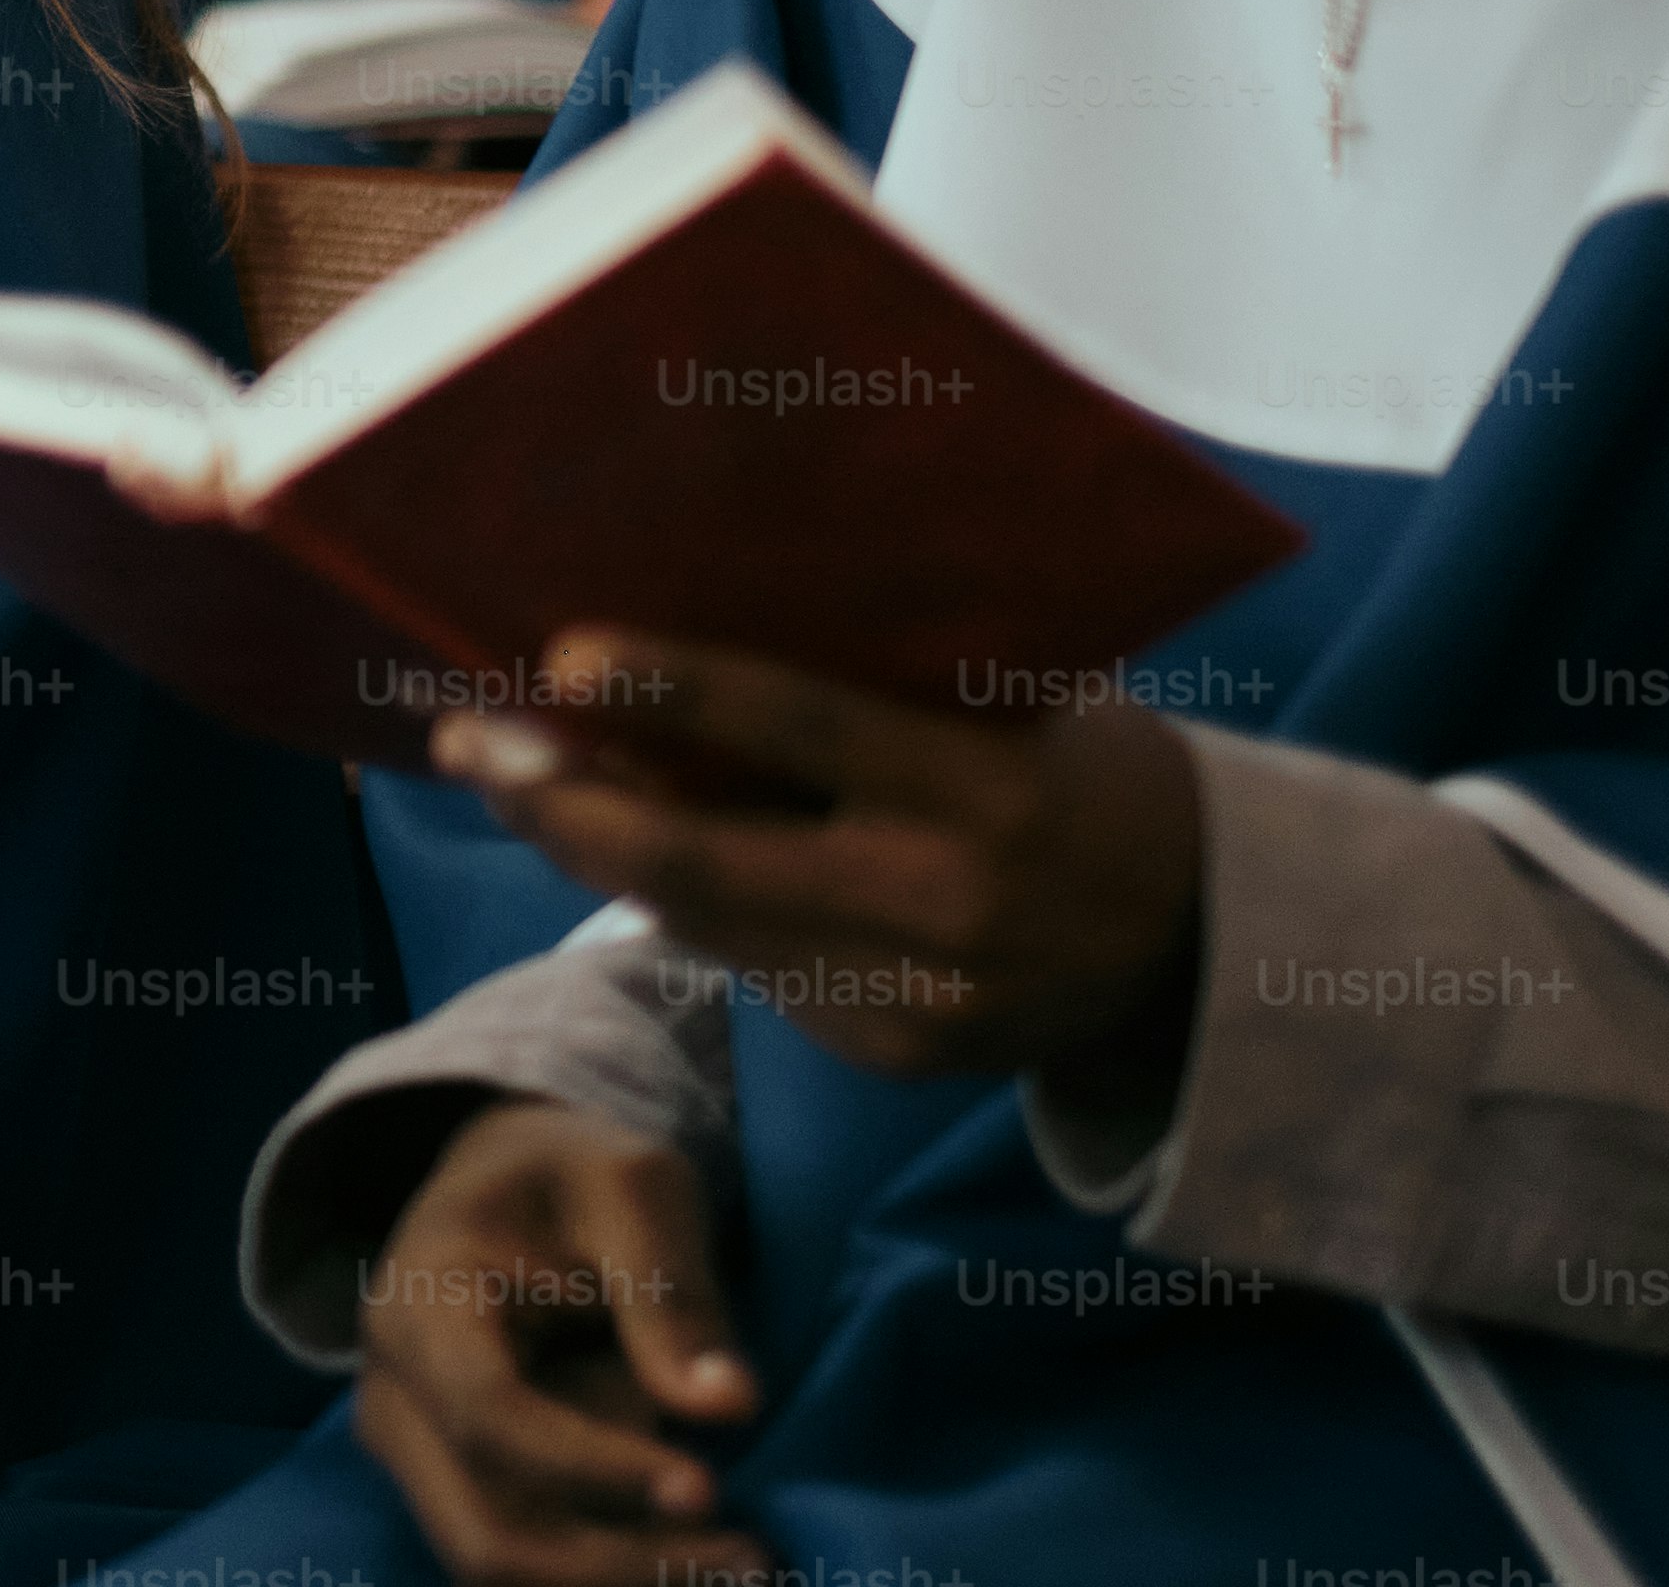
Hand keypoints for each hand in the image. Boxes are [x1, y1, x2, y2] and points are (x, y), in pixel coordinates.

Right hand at [349, 1098, 766, 1584]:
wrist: (508, 1186)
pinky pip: (527, 1557)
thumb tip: (728, 1405)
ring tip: (741, 1563)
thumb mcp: (635, 1192)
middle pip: (488, 1530)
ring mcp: (414, 1455)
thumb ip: (673, 1296)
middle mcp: (394, 1399)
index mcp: (421, 1307)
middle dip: (621, 1564)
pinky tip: (695, 1556)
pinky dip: (611, 1570)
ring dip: (625, 1575)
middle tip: (754, 1562)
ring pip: (505, 1562)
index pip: (490, 1414)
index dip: (595, 1466)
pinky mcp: (453, 1489)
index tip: (709, 1488)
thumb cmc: (574, 1176)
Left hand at [436, 625, 1206, 1082]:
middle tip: (465, 740)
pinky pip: (755, 967)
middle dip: (565, 804)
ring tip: (508, 778)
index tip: (561, 656)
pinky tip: (618, 849)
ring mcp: (915, 1004)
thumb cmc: (1081, 768)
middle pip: (708, 862)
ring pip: (708, 921)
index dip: (677, 694)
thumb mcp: (1010, 704)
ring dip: (594, 851)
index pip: (805, 731)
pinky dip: (686, 903)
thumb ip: (879, 683)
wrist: (1203, 945)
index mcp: (985, 792)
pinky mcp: (892, 1058)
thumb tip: (693, 610)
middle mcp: (945, 908)